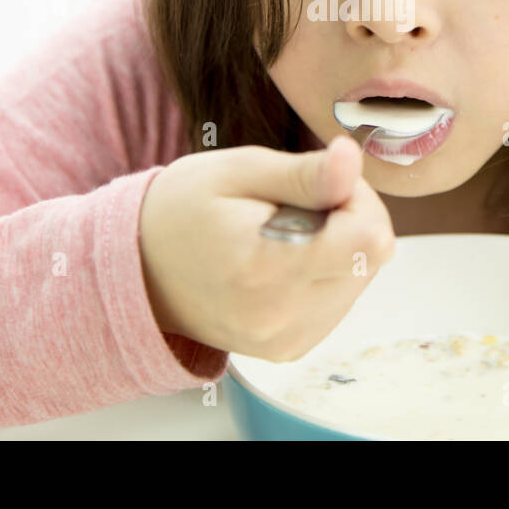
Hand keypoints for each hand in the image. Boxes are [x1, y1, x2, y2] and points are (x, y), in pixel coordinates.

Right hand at [138, 135, 395, 360]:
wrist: (136, 270)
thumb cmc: (182, 210)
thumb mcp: (237, 171)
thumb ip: (303, 174)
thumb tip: (353, 160)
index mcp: (267, 270)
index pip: (369, 237)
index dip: (357, 196)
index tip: (321, 181)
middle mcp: (280, 318)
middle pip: (372, 257)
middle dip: (350, 217)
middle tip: (297, 200)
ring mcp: (285, 340)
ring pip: (361, 279)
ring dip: (339, 246)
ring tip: (284, 230)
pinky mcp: (289, 348)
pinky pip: (339, 301)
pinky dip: (325, 272)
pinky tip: (286, 257)